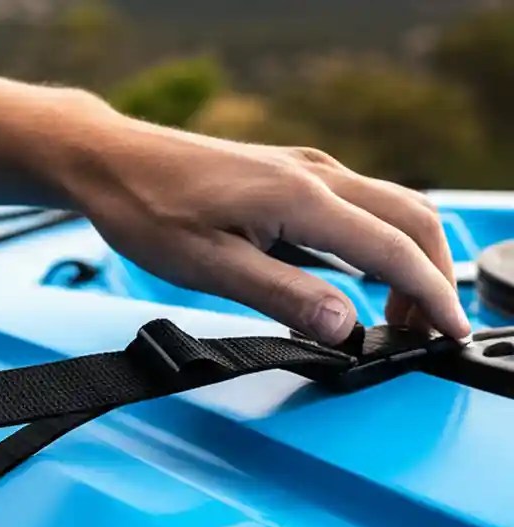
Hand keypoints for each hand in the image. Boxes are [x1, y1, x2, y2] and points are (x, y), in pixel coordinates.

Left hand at [55, 109, 468, 343]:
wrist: (109, 160)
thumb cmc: (146, 209)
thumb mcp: (209, 266)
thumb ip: (282, 296)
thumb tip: (345, 326)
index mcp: (301, 197)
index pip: (393, 249)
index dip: (431, 296)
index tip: (447, 336)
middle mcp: (315, 174)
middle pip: (411, 221)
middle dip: (433, 278)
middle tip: (427, 333)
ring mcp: (304, 169)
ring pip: (389, 208)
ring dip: (409, 258)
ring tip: (402, 313)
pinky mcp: (289, 173)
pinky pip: (359, 204)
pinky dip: (381, 240)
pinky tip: (365, 274)